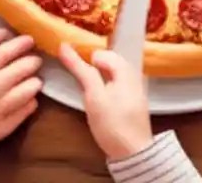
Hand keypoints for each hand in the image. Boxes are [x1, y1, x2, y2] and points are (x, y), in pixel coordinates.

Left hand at [0, 30, 42, 149]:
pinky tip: (5, 33)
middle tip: (36, 61)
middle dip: (33, 62)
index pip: (31, 87)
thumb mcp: (1, 131)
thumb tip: (35, 98)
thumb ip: (22, 114)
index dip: (37, 83)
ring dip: (20, 44)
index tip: (36, 82)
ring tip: (29, 40)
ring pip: (4, 52)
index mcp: (5, 104)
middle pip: (22, 67)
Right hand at [58, 44, 152, 159]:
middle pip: (109, 62)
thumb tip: (65, 47)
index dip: (86, 57)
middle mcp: (134, 76)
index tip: (72, 67)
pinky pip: (117, 86)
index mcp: (126, 70)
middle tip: (78, 79)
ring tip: (86, 90)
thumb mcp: (94, 96)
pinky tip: (99, 101)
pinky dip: (105, 87)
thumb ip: (82, 71)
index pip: (102, 53)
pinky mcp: (134, 103)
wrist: (133, 154)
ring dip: (98, 78)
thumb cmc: (112, 123)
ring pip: (113, 75)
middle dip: (93, 67)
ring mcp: (136, 90)